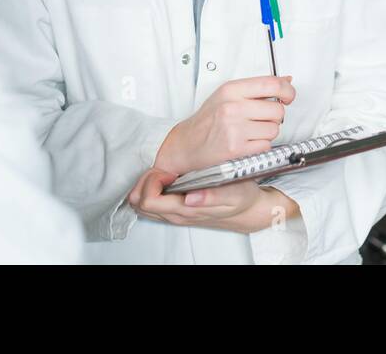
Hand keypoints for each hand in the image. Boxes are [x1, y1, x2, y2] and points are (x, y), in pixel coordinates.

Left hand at [127, 169, 299, 233]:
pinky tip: (167, 178)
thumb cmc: (240, 198)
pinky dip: (151, 188)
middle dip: (145, 182)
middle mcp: (175, 215)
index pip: (149, 201)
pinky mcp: (174, 210)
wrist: (246, 208)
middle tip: (164, 170)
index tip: (169, 172)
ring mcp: (173, 214)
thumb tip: (190, 198)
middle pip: (139, 203)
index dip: (152, 182)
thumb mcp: (233, 194)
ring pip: (141, 204)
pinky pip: (150, 203)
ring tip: (165, 173)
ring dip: (147, 185)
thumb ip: (212, 197)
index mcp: (186, 210)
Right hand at [154, 75, 295, 176]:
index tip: (288, 97)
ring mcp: (234, 128)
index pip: (272, 84)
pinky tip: (247, 143)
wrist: (186, 145)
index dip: (288, 91)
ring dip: (267, 133)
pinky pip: (266, 145)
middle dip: (274, 117)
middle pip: (277, 110)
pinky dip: (260, 146)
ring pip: (274, 129)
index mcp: (232, 89)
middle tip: (260, 119)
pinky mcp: (236, 148)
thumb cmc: (208, 120)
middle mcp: (233, 106)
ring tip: (250, 132)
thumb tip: (287, 81)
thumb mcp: (228, 95)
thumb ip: (257, 88)